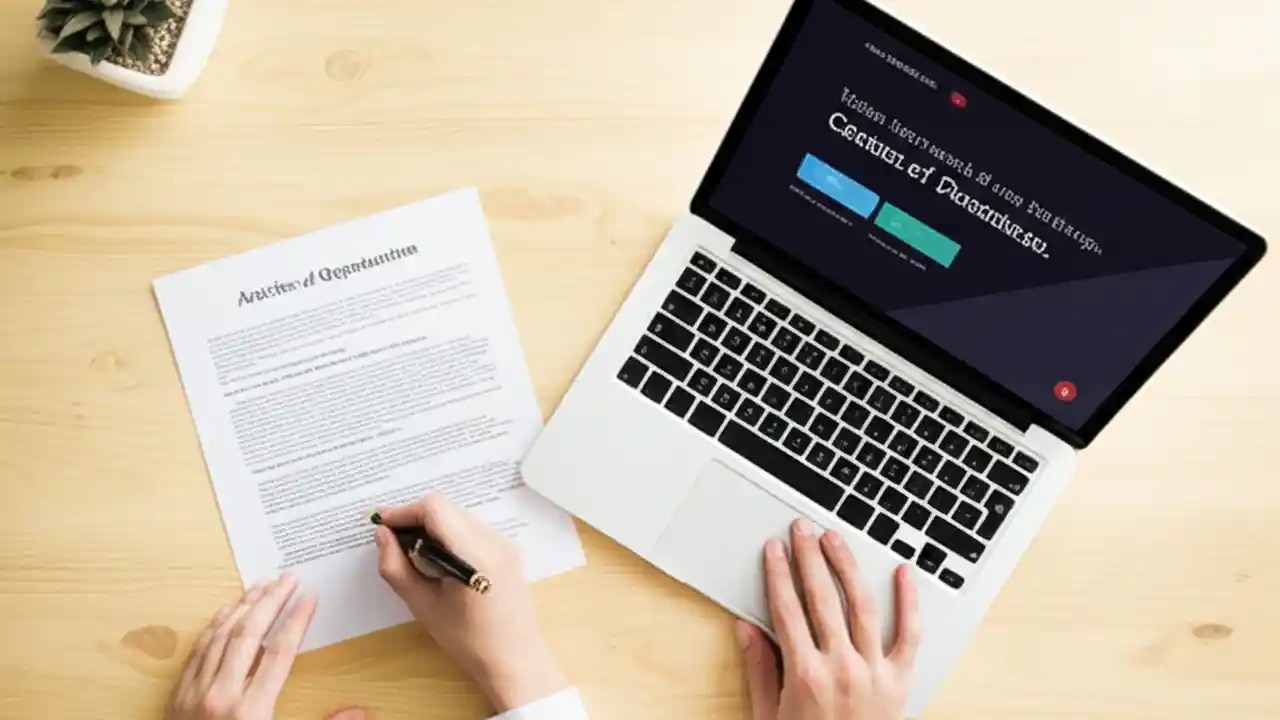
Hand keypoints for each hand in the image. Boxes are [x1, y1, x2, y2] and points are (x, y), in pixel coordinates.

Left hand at [167, 573, 317, 719]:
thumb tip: (356, 711)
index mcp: (251, 712)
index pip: (280, 652)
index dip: (297, 620)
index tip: (310, 596)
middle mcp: (221, 695)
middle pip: (249, 634)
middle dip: (272, 601)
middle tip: (288, 578)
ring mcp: (195, 692)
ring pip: (220, 636)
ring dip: (243, 606)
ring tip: (262, 585)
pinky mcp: (178, 694)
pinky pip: (198, 651)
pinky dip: (214, 626)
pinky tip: (226, 610)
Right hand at [374, 494, 567, 712]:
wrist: (515, 658)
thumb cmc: (469, 640)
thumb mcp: (423, 605)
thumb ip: (397, 567)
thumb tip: (382, 535)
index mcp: (476, 552)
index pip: (435, 508)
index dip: (403, 511)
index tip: (383, 525)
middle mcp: (495, 539)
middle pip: (447, 509)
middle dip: (416, 519)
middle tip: (394, 542)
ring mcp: (505, 542)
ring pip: (459, 516)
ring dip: (433, 526)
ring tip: (415, 555)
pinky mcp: (509, 549)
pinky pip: (473, 528)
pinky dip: (451, 534)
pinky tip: (439, 560)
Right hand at [736, 519, 919, 719]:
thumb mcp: (769, 716)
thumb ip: (760, 670)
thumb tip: (746, 628)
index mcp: (806, 676)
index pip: (787, 610)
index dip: (778, 575)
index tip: (773, 549)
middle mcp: (842, 669)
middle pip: (822, 599)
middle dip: (808, 558)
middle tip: (800, 529)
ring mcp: (875, 673)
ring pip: (861, 606)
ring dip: (846, 566)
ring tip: (834, 539)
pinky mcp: (901, 681)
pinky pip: (910, 634)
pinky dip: (909, 601)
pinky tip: (904, 571)